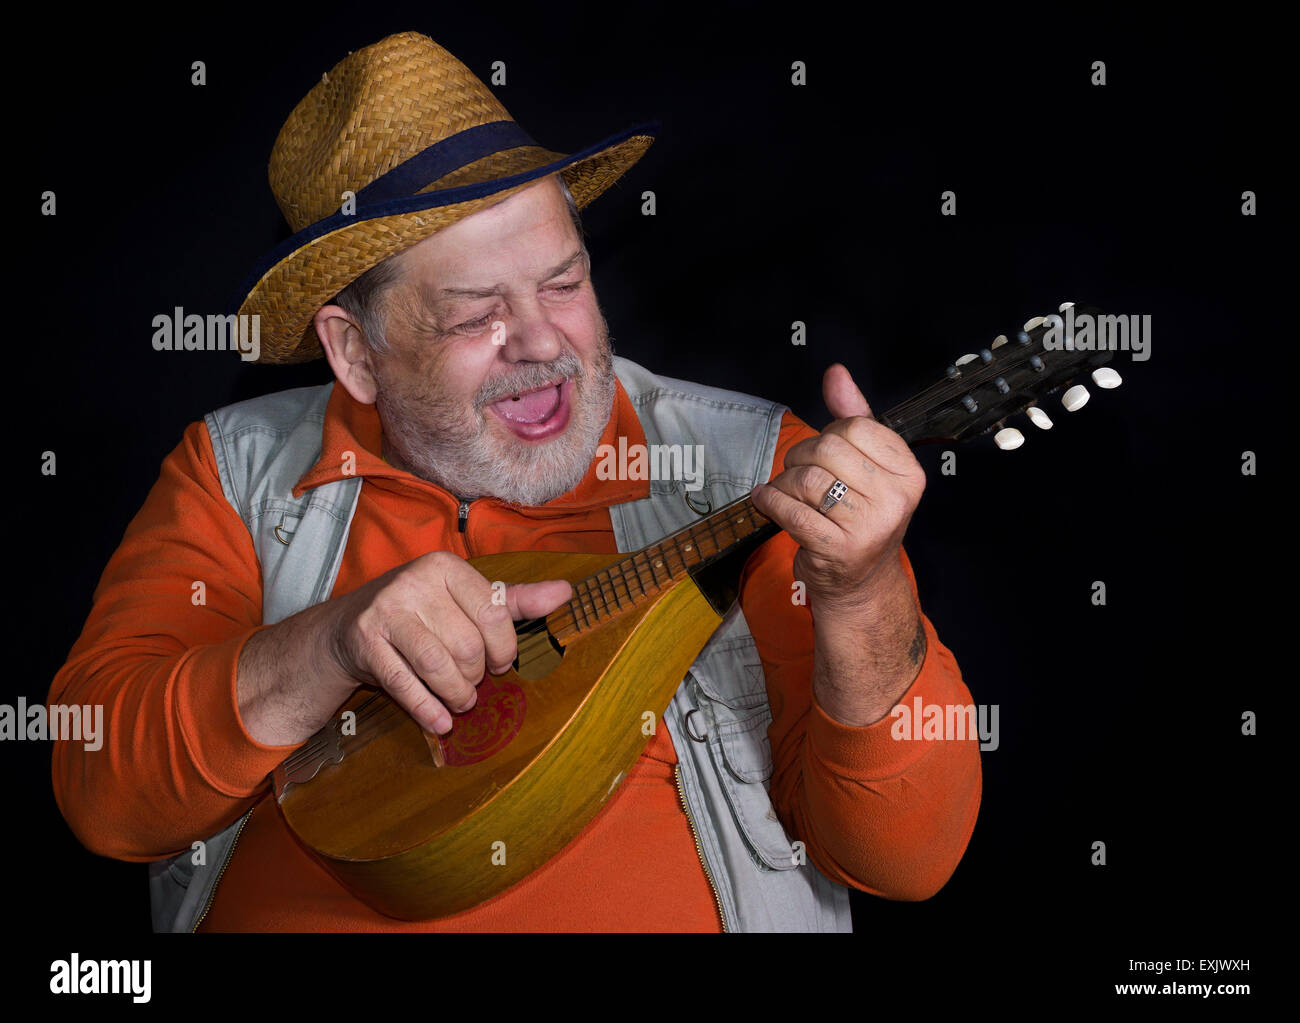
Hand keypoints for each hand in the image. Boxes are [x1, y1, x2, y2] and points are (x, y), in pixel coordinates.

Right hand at [325, 552, 571, 733]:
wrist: (346, 629)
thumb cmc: (419, 614)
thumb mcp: (465, 601)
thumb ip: (514, 600)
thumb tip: (565, 592)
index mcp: (445, 566)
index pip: (493, 613)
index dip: (505, 648)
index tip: (501, 664)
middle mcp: (414, 582)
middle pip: (467, 644)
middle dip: (477, 675)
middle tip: (474, 683)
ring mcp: (386, 611)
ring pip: (438, 665)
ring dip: (455, 694)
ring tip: (461, 701)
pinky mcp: (364, 641)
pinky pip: (404, 684)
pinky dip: (427, 709)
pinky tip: (440, 721)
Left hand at [751, 363, 925, 614]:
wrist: (860, 583)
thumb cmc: (859, 517)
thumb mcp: (866, 466)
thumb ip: (854, 417)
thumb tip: (836, 373)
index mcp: (908, 473)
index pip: (856, 426)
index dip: (828, 434)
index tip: (822, 453)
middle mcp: (895, 499)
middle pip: (828, 449)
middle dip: (800, 457)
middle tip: (796, 473)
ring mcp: (869, 527)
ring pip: (806, 480)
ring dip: (783, 483)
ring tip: (784, 492)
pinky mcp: (838, 549)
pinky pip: (791, 511)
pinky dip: (770, 502)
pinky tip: (766, 501)